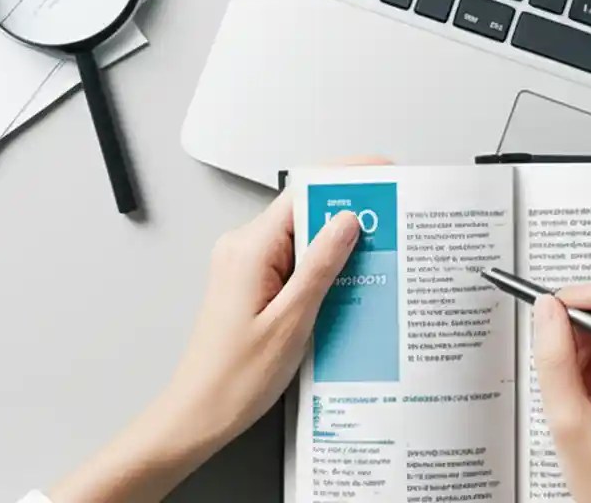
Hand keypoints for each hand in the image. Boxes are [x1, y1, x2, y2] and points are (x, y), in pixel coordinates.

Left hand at [50, 158, 385, 502]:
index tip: (382, 177)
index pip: (304, 192)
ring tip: (376, 260)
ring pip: (302, 237)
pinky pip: (293, 260)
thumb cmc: (235, 378)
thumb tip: (348, 220)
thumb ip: (322, 265)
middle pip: (306, 211)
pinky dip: (322, 267)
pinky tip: (346, 285)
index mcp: (250, 248)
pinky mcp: (251, 282)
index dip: (347, 180)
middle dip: (350, 215)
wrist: (199, 413)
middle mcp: (243, 248)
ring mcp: (245, 264)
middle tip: (392, 226)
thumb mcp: (292, 321)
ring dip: (338, 246)